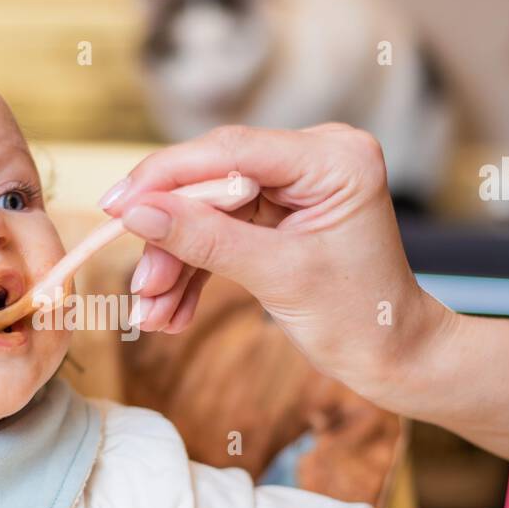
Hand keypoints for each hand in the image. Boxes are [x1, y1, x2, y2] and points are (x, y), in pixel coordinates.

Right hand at [101, 124, 449, 399]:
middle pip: (211, 184)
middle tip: (139, 287)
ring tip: (152, 315)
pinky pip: (221, 231)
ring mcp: (295, 185)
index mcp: (334, 158)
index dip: (165, 177)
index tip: (115, 205)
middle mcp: (315, 158)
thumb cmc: (358, 318)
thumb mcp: (277, 277)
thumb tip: (135, 212)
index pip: (231, 150)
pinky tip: (173, 313)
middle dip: (170, 239)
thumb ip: (204, 239)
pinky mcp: (279, 212)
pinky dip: (195, 272)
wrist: (393, 357)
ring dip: (176, 265)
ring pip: (207, 213)